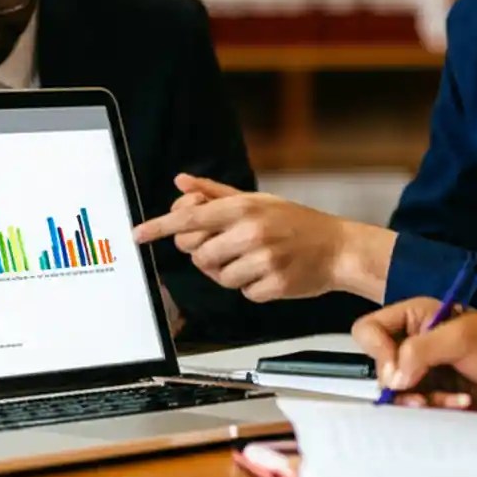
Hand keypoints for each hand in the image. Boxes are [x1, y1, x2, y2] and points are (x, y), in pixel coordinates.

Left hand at [134, 174, 352, 301]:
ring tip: (253, 259)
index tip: (138, 234)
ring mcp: (263, 260)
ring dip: (229, 272)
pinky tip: (267, 273)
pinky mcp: (273, 285)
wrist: (338, 248)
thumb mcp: (256, 200)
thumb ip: (214, 193)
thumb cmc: (296, 222)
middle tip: (225, 246)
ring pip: (218, 277)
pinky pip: (243, 293)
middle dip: (205, 253)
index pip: (190, 218)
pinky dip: (250, 287)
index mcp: (243, 208)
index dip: (159, 227)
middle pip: (198, 253)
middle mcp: (251, 232)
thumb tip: (182, 183)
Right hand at [353, 298, 476, 417]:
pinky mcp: (435, 396)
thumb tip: (392, 377)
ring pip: (396, 392)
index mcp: (415, 316)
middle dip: (400, 382)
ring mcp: (424, 371)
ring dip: (421, 399)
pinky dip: (436, 408)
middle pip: (379, 365)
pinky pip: (417, 408)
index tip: (396, 369)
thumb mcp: (460, 338)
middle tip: (420, 390)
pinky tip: (461, 403)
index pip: (369, 330)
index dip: (377, 351)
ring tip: (450, 399)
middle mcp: (415, 342)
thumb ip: (419, 351)